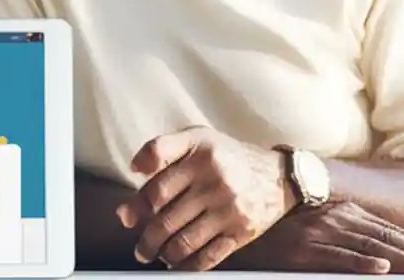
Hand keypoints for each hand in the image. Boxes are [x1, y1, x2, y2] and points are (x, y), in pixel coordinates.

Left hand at [117, 126, 295, 269]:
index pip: (157, 186)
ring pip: (184, 241)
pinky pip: (208, 256)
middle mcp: (213, 181)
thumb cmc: (228, 156)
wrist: (278, 176)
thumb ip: (162, 148)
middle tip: (139, 246)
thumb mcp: (197, 138)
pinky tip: (178, 263)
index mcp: (198, 155)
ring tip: (155, 254)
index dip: (136, 205)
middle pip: (166, 218)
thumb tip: (135, 169)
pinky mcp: (241, 232)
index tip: (126, 215)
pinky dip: (188, 265)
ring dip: (163, 253)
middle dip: (146, 237)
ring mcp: (228, 209)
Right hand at [221, 201, 403, 273]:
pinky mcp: (300, 249)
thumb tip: (382, 251)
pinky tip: (381, 269)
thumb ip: (345, 234)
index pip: (390, 231)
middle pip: (387, 238)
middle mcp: (333, 217)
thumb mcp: (314, 227)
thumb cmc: (276, 231)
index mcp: (341, 212)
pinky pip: (336, 257)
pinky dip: (360, 262)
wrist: (233, 225)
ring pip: (370, 247)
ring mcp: (317, 232)